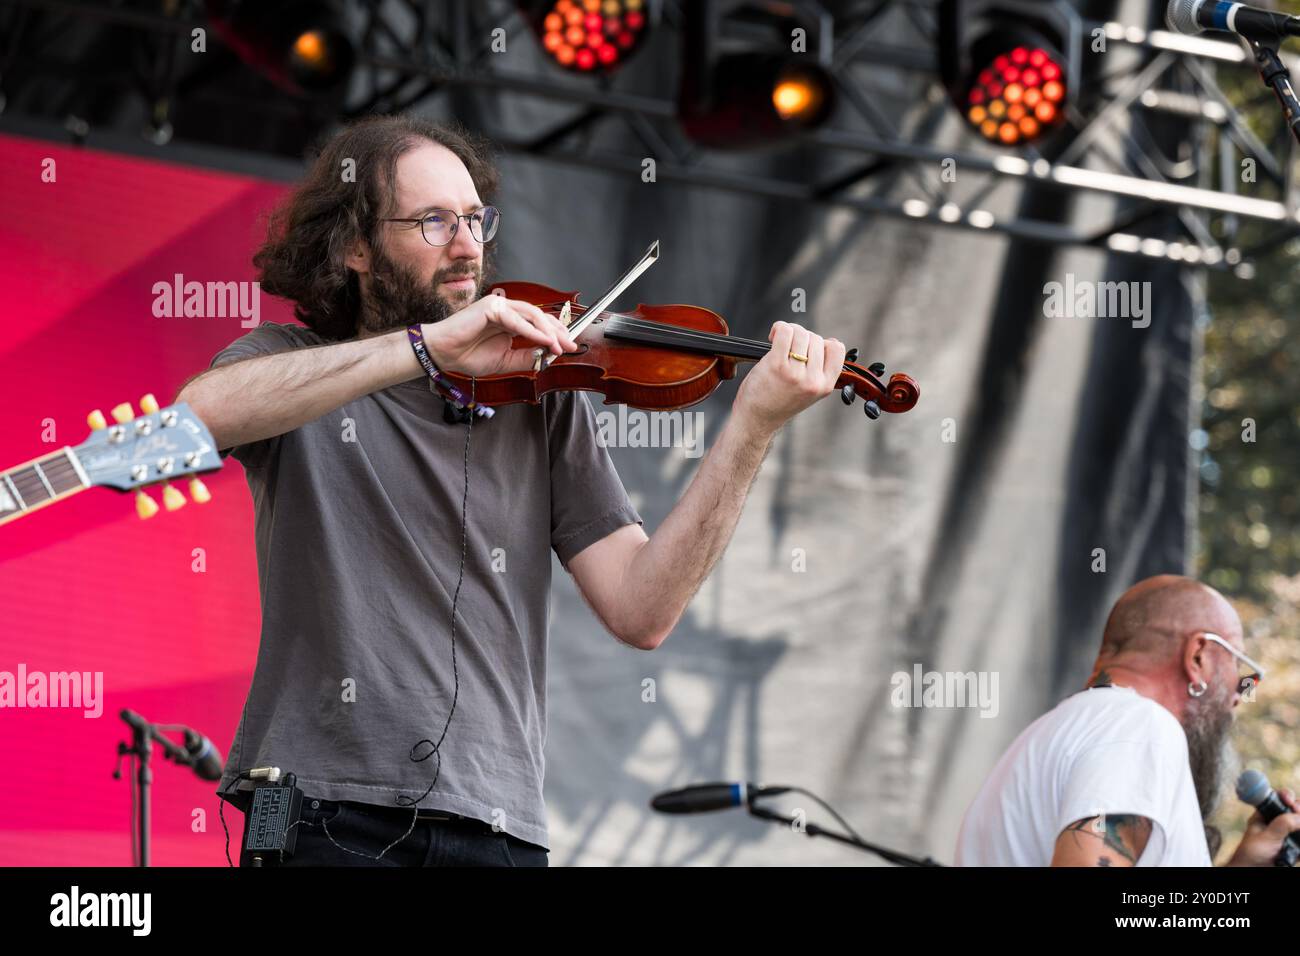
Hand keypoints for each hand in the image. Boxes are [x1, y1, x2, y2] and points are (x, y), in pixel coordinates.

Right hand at [422, 288, 577, 376]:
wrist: (443, 355)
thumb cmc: (467, 355)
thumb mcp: (505, 361)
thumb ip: (526, 358)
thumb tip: (548, 356)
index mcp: (510, 322)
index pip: (539, 324)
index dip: (557, 335)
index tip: (569, 348)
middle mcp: (507, 310)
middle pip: (540, 316)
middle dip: (559, 332)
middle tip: (570, 346)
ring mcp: (499, 305)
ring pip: (532, 315)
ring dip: (549, 331)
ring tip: (559, 346)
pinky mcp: (492, 306)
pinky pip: (517, 319)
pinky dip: (532, 331)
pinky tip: (544, 340)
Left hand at [733, 321, 846, 434]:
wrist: (757, 419)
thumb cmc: (779, 402)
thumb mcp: (809, 391)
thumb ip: (818, 370)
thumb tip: (822, 341)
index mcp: (825, 386)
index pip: (836, 349)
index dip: (823, 342)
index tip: (809, 348)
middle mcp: (813, 380)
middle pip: (816, 338)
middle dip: (801, 337)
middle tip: (788, 347)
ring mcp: (796, 373)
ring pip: (800, 332)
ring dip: (789, 332)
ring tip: (779, 342)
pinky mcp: (777, 365)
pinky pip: (784, 331)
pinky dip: (778, 328)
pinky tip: (772, 337)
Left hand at [1226, 787, 1299, 865]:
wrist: (1254, 871)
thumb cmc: (1251, 854)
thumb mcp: (1266, 836)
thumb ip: (1282, 824)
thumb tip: (1298, 816)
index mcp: (1265, 815)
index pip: (1277, 799)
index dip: (1286, 796)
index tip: (1289, 800)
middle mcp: (1276, 822)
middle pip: (1293, 809)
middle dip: (1298, 808)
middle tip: (1297, 811)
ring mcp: (1286, 834)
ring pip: (1299, 822)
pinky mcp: (1293, 845)